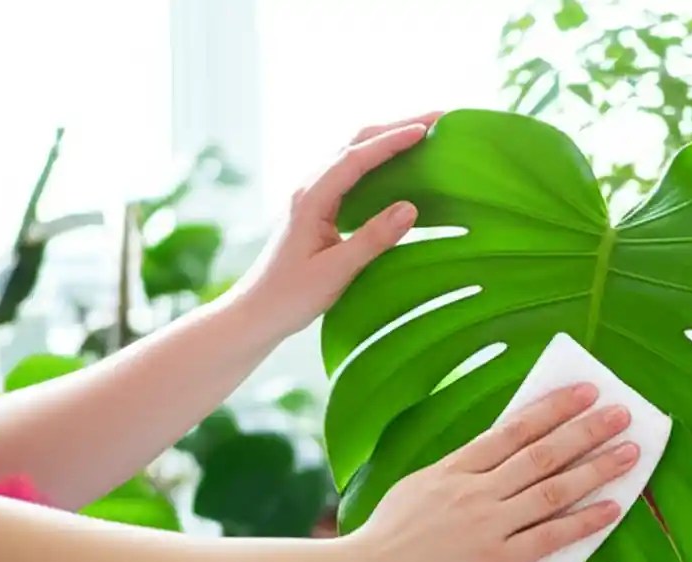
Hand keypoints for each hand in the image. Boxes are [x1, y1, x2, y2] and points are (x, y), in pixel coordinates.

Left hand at [233, 112, 442, 341]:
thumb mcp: (336, 272)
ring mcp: (312, 196)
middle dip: (394, 127)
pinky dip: (377, 160)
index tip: (425, 129)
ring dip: (386, 139)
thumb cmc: (291, 296)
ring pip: (352, 154)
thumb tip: (411, 208)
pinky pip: (351, 172)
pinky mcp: (318, 208)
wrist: (256, 312)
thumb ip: (373, 239)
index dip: (391, 141)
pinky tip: (397, 165)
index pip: (355, 158)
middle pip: (354, 144)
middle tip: (435, 119)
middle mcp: (310, 189)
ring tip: (423, 133)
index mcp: (311, 199)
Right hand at [346, 383, 637, 561]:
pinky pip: (551, 537)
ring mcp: (489, 525)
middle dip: (587, 429)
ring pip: (554, 489)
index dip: (554, 408)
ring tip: (630, 452)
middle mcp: (477, 490)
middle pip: (542, 452)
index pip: (514, 429)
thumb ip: (457, 471)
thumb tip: (491, 455)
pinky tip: (613, 508)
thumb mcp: (418, 486)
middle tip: (622, 412)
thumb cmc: (386, 536)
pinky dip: (585, 521)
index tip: (585, 390)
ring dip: (597, 468)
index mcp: (455, 468)